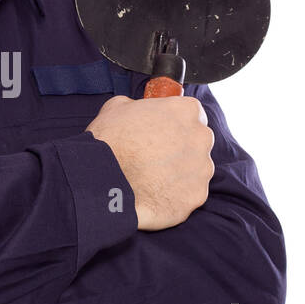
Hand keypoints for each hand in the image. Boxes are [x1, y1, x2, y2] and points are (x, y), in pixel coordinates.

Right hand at [86, 94, 214, 230]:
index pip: (192, 113)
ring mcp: (201, 169)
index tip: (163, 132)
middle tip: (155, 156)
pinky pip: (190, 193)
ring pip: (196, 169)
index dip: (175, 123)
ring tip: (152, 178)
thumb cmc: (109, 142)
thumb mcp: (118, 108)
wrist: (102, 180)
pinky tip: (155, 193)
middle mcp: (200, 138)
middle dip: (181, 148)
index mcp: (185, 111)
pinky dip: (176, 195)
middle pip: (198, 141)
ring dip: (180, 172)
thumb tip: (138, 111)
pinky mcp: (196, 196)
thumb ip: (138, 107)